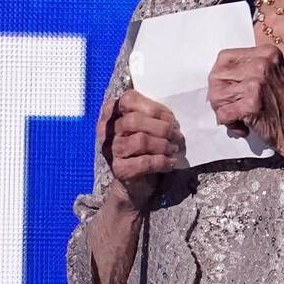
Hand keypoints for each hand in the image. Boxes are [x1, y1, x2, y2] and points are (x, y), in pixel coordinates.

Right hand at [98, 88, 183, 210]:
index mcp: (112, 114)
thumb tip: (171, 119)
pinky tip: (170, 163)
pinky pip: (144, 162)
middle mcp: (107, 131)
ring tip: (173, 149)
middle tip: (176, 135)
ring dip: (163, 144)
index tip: (170, 118)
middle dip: (162, 127)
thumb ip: (154, 116)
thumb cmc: (143, 149)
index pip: (129, 99)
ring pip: (140, 140)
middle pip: (134, 120)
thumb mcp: (147, 127)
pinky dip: (162, 162)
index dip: (154, 107)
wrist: (134, 183)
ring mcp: (111, 150)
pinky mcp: (119, 169)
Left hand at [207, 44, 283, 153]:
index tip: (230, 91)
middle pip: (216, 76)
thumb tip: (214, 76)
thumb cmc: (283, 106)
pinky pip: (223, 114)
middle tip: (235, 109)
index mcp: (266, 53)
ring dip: (224, 112)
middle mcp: (262, 63)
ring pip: (216, 96)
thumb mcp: (271, 76)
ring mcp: (257, 82)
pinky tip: (244, 127)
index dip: (221, 78)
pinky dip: (229, 124)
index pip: (224, 58)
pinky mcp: (252, 102)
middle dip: (219, 97)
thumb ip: (246, 69)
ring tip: (241, 119)